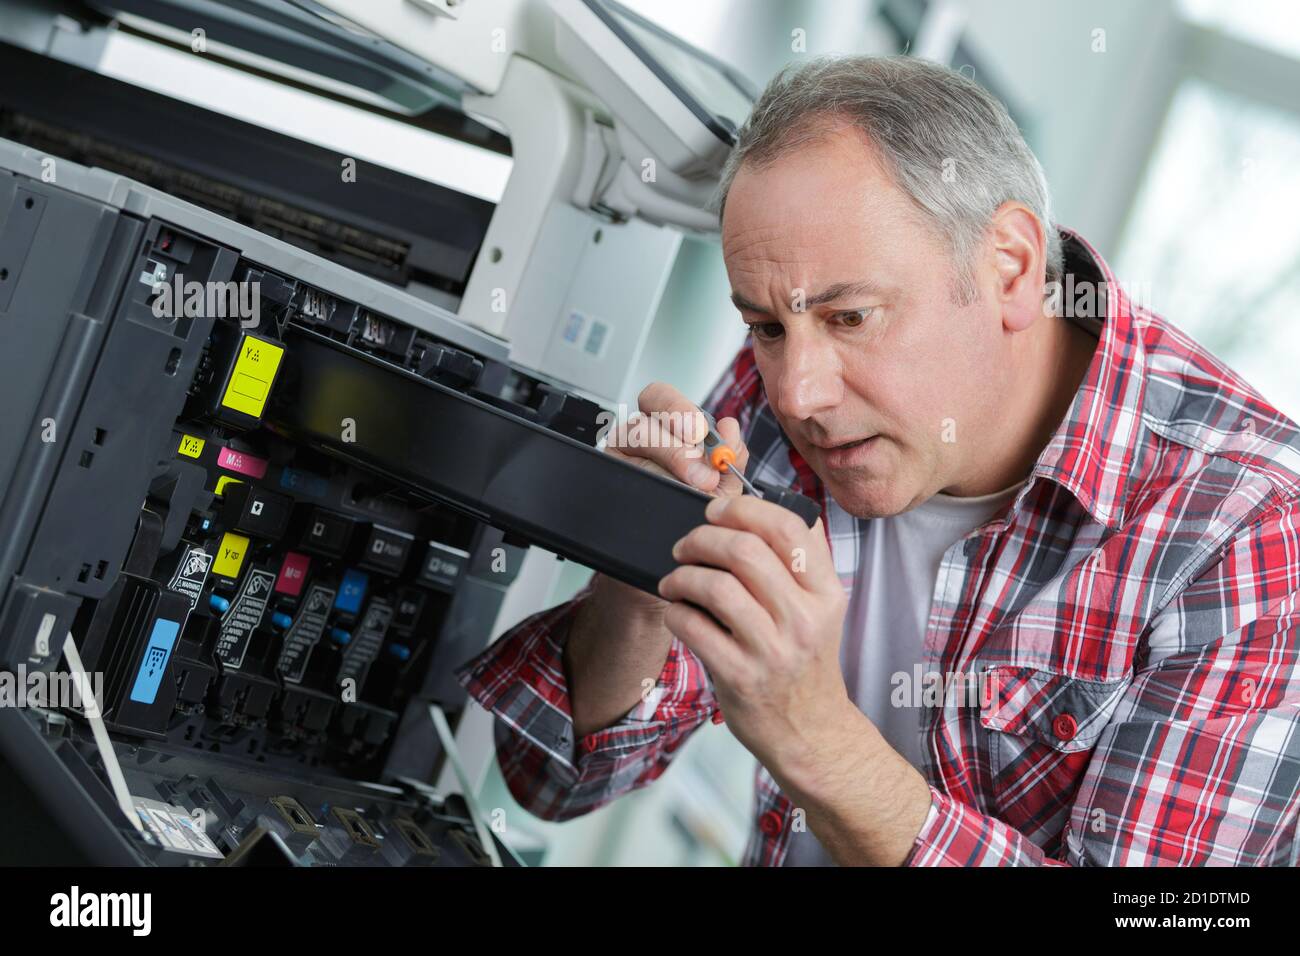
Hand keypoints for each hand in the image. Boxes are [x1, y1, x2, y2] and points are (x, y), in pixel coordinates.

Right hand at [599, 382, 749, 613]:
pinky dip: (641, 486)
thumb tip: (730, 426)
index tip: (702, 432)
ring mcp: (615, 465)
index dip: (679, 409)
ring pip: (627, 442)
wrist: (671, 575)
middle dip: (676, 441)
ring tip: (695, 488)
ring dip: (666, 461)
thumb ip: (729, 460)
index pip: (660, 398)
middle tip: (701, 470)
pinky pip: (614, 476)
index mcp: (665, 432)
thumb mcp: (722, 491)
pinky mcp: (602, 489)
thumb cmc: (695, 526)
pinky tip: (665, 502)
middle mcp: (634, 443)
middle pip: (642, 419)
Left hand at [657, 494, 849, 774]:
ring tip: (674, 581)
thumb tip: (769, 504)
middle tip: (684, 546)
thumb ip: (802, 560)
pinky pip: (694, 626)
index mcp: (825, 592)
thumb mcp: (820, 609)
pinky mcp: (741, 676)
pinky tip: (676, 612)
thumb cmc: (804, 661)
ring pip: (716, 585)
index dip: (742, 508)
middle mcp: (804, 618)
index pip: (787, 528)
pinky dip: (675, 611)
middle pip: (744, 550)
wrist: (811, 731)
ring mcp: (773, 650)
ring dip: (681, 575)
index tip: (715, 510)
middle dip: (701, 538)